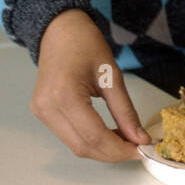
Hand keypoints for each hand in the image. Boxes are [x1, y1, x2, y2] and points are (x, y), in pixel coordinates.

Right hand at [31, 10, 150, 162]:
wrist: (59, 30)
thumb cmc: (85, 44)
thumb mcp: (112, 75)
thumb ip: (126, 111)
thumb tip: (140, 138)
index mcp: (64, 95)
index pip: (94, 136)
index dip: (120, 149)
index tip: (142, 150)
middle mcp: (47, 108)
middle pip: (83, 146)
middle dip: (113, 153)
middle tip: (138, 148)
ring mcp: (41, 112)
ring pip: (75, 145)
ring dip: (102, 149)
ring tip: (126, 140)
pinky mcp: (42, 113)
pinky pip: (68, 137)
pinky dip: (90, 140)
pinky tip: (108, 133)